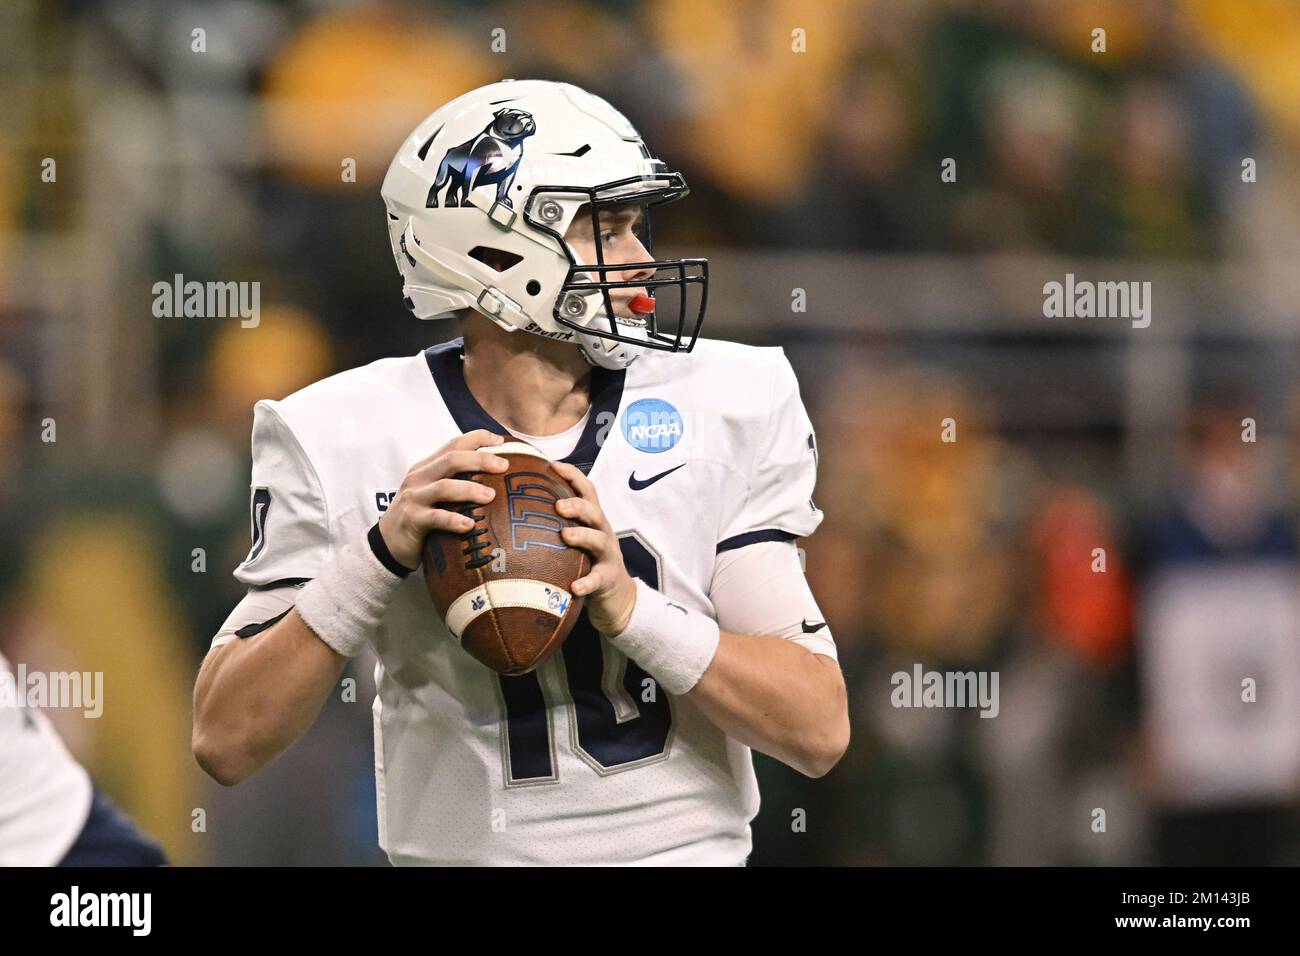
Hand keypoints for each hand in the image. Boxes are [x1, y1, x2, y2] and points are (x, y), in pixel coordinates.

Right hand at [378, 429, 510, 569]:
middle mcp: (419, 478)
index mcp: (426, 467)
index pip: (453, 444)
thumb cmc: (420, 517)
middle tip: (503, 466)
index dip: (477, 438)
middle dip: (479, 460)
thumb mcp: (433, 493)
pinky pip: (435, 518)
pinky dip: (453, 520)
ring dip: (469, 489)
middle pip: (451, 460)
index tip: (500, 441)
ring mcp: (413, 498)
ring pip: (444, 487)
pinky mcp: (411, 520)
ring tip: (491, 496)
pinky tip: (470, 525)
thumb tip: (494, 477)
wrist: (387, 544)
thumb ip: (455, 481)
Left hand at [551, 460, 637, 635]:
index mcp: (593, 519)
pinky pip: (597, 580)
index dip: (572, 475)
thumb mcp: (577, 536)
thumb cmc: (587, 559)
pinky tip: (574, 587)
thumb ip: (556, 521)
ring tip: (565, 535)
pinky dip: (586, 583)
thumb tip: (512, 507)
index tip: (553, 464)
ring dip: (582, 535)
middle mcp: (602, 532)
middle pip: (594, 512)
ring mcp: (607, 555)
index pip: (586, 490)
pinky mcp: (607, 579)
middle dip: (577, 505)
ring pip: (598, 541)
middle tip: (558, 505)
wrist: (616, 594)